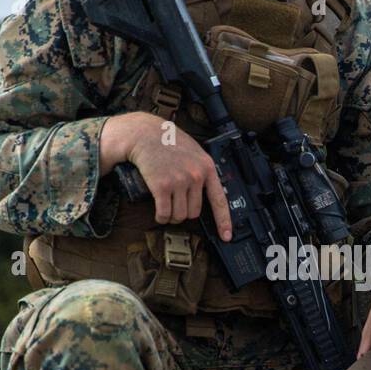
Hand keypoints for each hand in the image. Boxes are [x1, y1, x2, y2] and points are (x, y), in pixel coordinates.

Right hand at [101, 112, 231, 239]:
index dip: (223, 221)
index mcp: (207, 167)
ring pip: (179, 215)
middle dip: (184, 213)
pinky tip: (159, 213)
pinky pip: (164, 213)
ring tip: (166, 205)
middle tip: (175, 204)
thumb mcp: (194, 151)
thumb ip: (202, 169)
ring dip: (171, 216)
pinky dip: (161, 217)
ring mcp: (179, 181)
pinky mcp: (162, 186)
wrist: (144, 133)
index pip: (219, 200)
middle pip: (194, 213)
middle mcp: (195, 175)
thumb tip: (206, 191)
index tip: (226, 236)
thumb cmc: (168, 141)